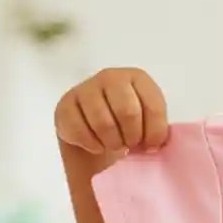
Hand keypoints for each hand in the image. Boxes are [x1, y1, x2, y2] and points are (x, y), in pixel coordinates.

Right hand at [55, 68, 169, 155]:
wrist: (94, 134)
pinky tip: (97, 145)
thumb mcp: (148, 122)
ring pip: (104, 124)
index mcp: (137, 77)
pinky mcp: (65, 106)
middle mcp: (111, 77)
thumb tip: (156, 145)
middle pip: (128, 113)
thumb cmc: (128, 127)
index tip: (150, 146)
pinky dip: (92, 145)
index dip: (154, 134)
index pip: (154, 107)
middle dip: (132, 138)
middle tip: (130, 146)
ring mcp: (85, 89)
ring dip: (112, 143)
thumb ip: (158, 129)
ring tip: (114, 145)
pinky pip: (80, 132)